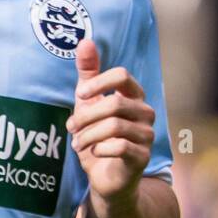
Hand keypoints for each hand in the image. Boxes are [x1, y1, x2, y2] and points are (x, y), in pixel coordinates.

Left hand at [66, 39, 154, 203]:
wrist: (105, 176)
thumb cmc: (98, 135)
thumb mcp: (88, 102)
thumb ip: (88, 74)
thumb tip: (85, 41)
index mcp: (134, 95)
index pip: (123, 75)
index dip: (99, 82)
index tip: (80, 94)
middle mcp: (145, 112)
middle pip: (114, 104)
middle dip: (86, 116)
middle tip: (71, 128)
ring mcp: (147, 135)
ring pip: (114, 126)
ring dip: (88, 135)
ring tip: (77, 144)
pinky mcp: (143, 157)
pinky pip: (120, 147)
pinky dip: (99, 149)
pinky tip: (93, 153)